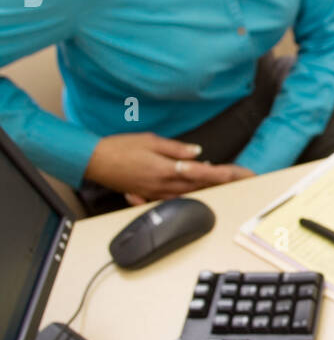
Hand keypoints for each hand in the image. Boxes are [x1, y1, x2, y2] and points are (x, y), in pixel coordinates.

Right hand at [84, 131, 251, 201]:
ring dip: (201, 190)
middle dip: (213, 184)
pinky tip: (189, 189)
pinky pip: (171, 198)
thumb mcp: (150, 141)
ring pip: (185, 194)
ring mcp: (154, 193)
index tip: (231, 173)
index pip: (198, 172)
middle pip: (195, 187)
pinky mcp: (146, 195)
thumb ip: (176, 148)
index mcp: (165, 169)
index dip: (217, 174)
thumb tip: (196, 152)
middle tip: (230, 179)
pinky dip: (183, 194)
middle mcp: (162, 185)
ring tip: (215, 183)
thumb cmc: (120, 148)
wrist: (96, 161)